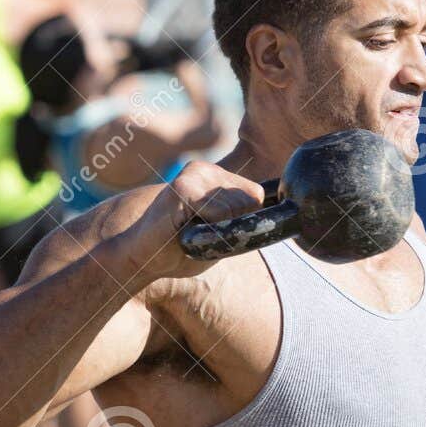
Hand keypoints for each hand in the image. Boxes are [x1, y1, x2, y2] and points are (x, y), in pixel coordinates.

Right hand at [111, 160, 266, 286]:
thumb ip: (244, 225)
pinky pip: (218, 212)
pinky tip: (183, 230)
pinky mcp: (183, 186)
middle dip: (230, 227)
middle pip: (250, 202)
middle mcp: (207, 170)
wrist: (139, 256)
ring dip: (215, 231)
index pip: (257, 196)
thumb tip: (286, 218)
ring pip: (235, 208)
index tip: (216, 233)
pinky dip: (205, 230)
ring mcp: (194, 174)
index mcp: (217, 178)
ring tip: (189, 233)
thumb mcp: (221, 238)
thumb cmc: (178, 249)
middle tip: (198, 234)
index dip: (244, 221)